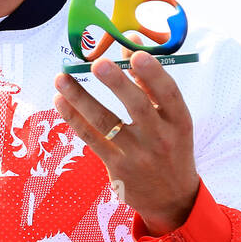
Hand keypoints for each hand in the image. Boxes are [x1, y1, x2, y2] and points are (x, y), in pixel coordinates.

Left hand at [52, 50, 199, 236]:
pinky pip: (91, 139)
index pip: (169, 94)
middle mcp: (161, 138)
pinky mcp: (117, 168)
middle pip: (138, 107)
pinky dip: (74, 118)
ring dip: (81, 98)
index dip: (153, 74)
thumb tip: (131, 43)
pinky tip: (60, 101)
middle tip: (97, 63)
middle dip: (117, 84)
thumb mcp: (171, 120)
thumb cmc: (170, 147)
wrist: (172, 199)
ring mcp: (138, 155)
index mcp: (179, 121)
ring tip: (62, 77)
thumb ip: (150, 84)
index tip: (136, 54)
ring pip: (106, 123)